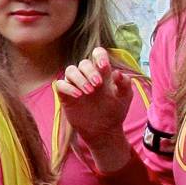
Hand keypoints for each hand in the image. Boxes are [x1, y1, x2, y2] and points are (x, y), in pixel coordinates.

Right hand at [53, 47, 133, 171]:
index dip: (99, 55)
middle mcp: (87, 76)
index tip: (104, 65)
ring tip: (89, 91)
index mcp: (102, 72)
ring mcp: (75, 85)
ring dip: (79, 78)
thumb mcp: (125, 97)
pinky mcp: (65, 95)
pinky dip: (68, 87)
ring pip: (70, 70)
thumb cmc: (115, 111)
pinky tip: (78, 95)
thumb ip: (125, 84)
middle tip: (98, 84)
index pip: (97, 54)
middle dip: (90, 71)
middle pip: (83, 63)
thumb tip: (117, 72)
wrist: (104, 130)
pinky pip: (60, 84)